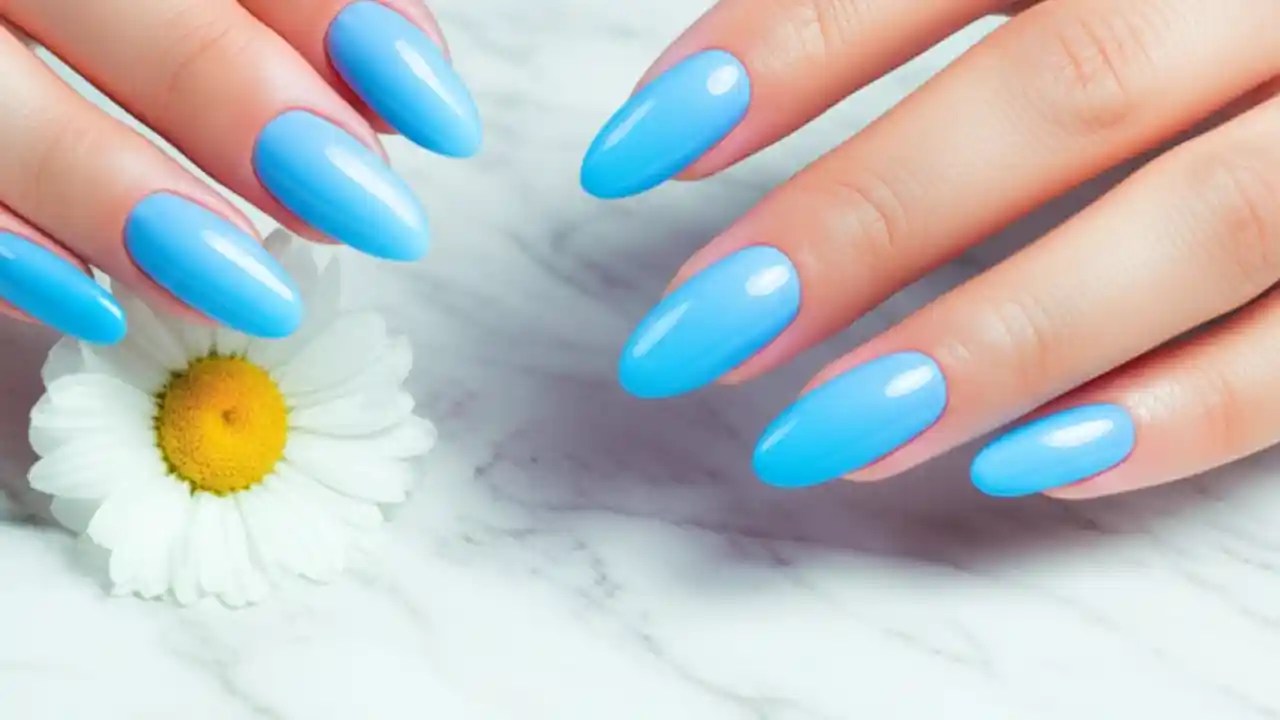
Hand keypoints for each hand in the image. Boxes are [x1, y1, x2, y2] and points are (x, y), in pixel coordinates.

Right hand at [0, 0, 478, 342]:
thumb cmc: (100, 16)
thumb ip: (268, 3)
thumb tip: (389, 89)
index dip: (334, 17)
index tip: (437, 110)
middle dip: (235, 98)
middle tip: (364, 206)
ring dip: (124, 196)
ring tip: (253, 286)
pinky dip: (5, 244)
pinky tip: (96, 300)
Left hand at [584, 0, 1279, 498]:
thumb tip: (731, 86)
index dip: (783, 46)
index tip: (640, 149)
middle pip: (1059, 94)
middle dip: (861, 222)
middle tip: (696, 333)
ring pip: (1193, 227)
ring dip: (994, 342)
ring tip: (822, 430)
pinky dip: (1178, 412)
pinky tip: (1026, 463)